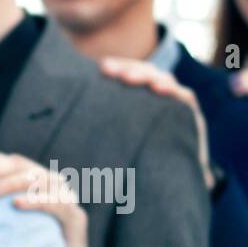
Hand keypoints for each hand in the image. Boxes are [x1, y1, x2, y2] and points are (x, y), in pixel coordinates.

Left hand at [0, 149, 94, 246]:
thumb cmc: (26, 237)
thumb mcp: (2, 211)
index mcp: (29, 175)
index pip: (1, 161)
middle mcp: (47, 179)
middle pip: (15, 166)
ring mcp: (63, 194)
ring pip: (34, 180)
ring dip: (8, 185)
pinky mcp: (74, 214)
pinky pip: (55, 202)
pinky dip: (35, 200)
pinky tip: (16, 205)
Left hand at [100, 56, 215, 189]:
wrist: (171, 179)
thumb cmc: (136, 159)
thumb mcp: (114, 140)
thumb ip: (100, 126)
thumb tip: (56, 128)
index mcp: (139, 97)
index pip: (130, 72)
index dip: (119, 67)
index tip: (102, 67)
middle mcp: (158, 95)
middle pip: (145, 73)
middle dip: (128, 69)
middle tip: (110, 69)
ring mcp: (176, 104)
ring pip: (164, 81)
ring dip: (147, 76)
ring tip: (130, 78)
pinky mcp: (191, 116)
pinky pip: (185, 99)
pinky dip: (174, 91)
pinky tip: (160, 89)